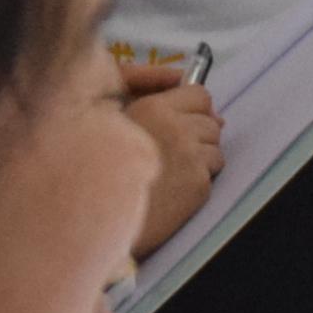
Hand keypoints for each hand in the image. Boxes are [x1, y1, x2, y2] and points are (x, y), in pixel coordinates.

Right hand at [119, 63, 222, 256]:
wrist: (96, 217)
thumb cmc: (101, 169)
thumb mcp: (118, 123)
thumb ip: (156, 106)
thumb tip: (213, 112)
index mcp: (154, 107)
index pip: (200, 95)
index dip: (195, 109)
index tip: (185, 123)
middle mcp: (176, 127)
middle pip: (212, 123)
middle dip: (199, 136)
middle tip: (173, 155)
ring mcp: (190, 156)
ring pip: (216, 149)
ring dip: (201, 159)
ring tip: (172, 173)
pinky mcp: (198, 184)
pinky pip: (213, 174)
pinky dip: (199, 181)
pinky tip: (174, 190)